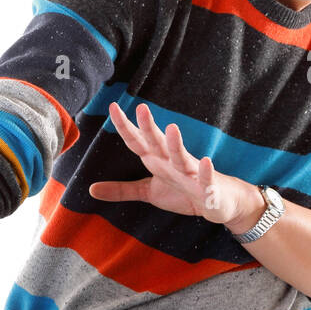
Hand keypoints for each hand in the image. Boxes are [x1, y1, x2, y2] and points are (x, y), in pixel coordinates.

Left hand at [88, 102, 263, 230]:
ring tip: (173, 128)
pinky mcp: (208, 188)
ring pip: (182, 158)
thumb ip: (121, 190)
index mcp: (157, 160)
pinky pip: (207, 180)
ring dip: (177, 144)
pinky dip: (206, 172)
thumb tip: (90, 190)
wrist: (219, 203)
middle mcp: (173, 162)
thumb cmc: (184, 192)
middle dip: (149, 127)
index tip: (112, 106)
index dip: (124, 126)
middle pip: (158, 143)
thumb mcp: (148, 192)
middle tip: (140, 107)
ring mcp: (192, 174)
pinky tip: (205, 162)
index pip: (137, 141)